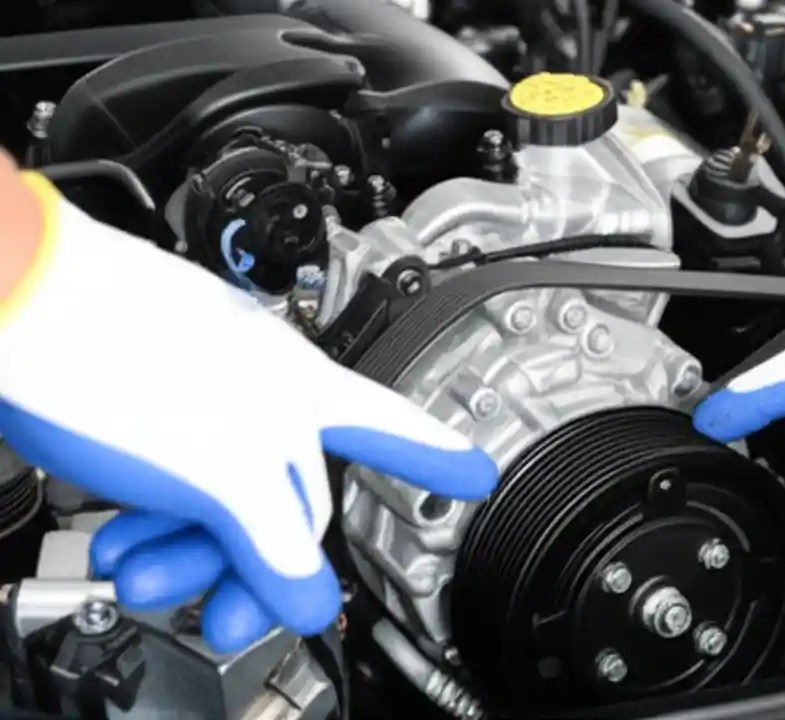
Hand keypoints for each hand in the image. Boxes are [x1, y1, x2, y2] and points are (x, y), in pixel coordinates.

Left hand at [0, 174, 498, 651]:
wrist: (8, 304)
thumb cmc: (117, 352)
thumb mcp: (222, 470)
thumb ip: (276, 543)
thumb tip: (311, 602)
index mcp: (304, 393)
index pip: (395, 429)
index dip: (439, 458)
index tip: (475, 474)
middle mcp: (263, 390)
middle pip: (290, 495)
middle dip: (256, 564)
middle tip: (226, 613)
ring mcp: (201, 393)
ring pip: (221, 495)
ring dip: (191, 553)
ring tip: (149, 580)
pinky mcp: (144, 403)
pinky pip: (171, 480)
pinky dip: (155, 521)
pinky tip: (123, 546)